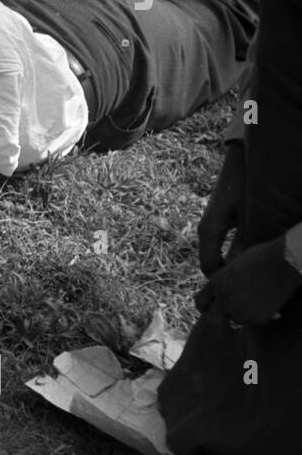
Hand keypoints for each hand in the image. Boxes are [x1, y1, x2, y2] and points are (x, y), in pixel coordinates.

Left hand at [195, 235, 301, 327]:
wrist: (283, 262)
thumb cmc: (261, 256)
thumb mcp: (234, 264)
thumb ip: (225, 279)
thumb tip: (223, 289)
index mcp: (215, 284)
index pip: (200, 301)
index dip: (205, 305)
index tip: (211, 306)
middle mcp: (223, 300)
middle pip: (213, 319)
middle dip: (219, 317)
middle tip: (228, 314)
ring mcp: (240, 311)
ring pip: (236, 321)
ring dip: (241, 315)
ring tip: (253, 303)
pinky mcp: (258, 318)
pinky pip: (255, 321)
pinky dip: (260, 316)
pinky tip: (268, 304)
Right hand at [197, 141, 245, 276]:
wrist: (239, 162)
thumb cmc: (245, 187)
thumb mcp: (248, 218)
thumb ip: (243, 244)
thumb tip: (241, 271)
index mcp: (209, 230)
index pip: (209, 268)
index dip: (221, 283)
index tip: (239, 293)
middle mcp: (205, 229)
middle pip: (211, 263)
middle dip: (225, 277)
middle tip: (245, 288)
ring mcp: (210, 224)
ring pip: (216, 254)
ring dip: (229, 265)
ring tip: (248, 275)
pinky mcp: (218, 220)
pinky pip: (220, 244)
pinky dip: (231, 254)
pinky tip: (248, 256)